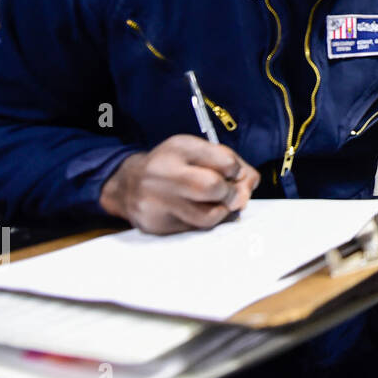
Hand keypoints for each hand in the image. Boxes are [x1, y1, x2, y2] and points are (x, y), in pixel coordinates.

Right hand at [100, 135, 259, 233]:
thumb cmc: (172, 166)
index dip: (236, 170)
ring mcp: (155, 200)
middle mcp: (162, 172)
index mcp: (179, 148)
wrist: (127, 185)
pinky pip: (194, 230)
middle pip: (211, 187)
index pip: (223, 160)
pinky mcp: (155, 225)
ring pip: (207, 217)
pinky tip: (201, 212)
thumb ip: (229, 164)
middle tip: (232, 195)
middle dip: (231, 194)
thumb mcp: (198, 153)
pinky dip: (206, 222)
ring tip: (218, 205)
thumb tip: (250, 183)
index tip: (234, 173)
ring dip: (222, 213)